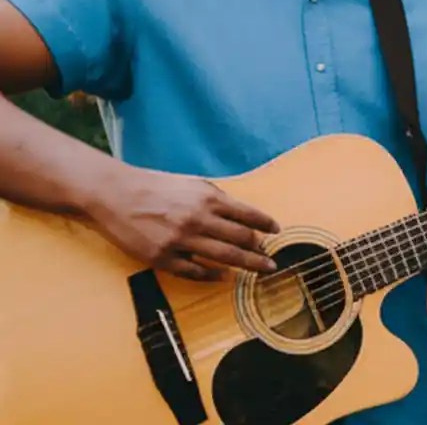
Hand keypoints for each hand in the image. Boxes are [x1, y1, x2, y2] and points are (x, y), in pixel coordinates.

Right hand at [87, 167, 279, 280]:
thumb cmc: (157, 187)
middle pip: (241, 240)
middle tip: (271, 259)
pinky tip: (223, 276)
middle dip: (260, 251)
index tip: (276, 231)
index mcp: (208, 199)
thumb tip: (243, 217)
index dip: (266, 224)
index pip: (247, 215)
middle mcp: (198, 219)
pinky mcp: (162, 257)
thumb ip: (218, 199)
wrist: (115, 194)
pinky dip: (212, 275)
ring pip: (224, 258)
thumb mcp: (192, 184)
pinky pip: (194, 271)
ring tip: (260, 270)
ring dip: (247, 265)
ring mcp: (180, 240)